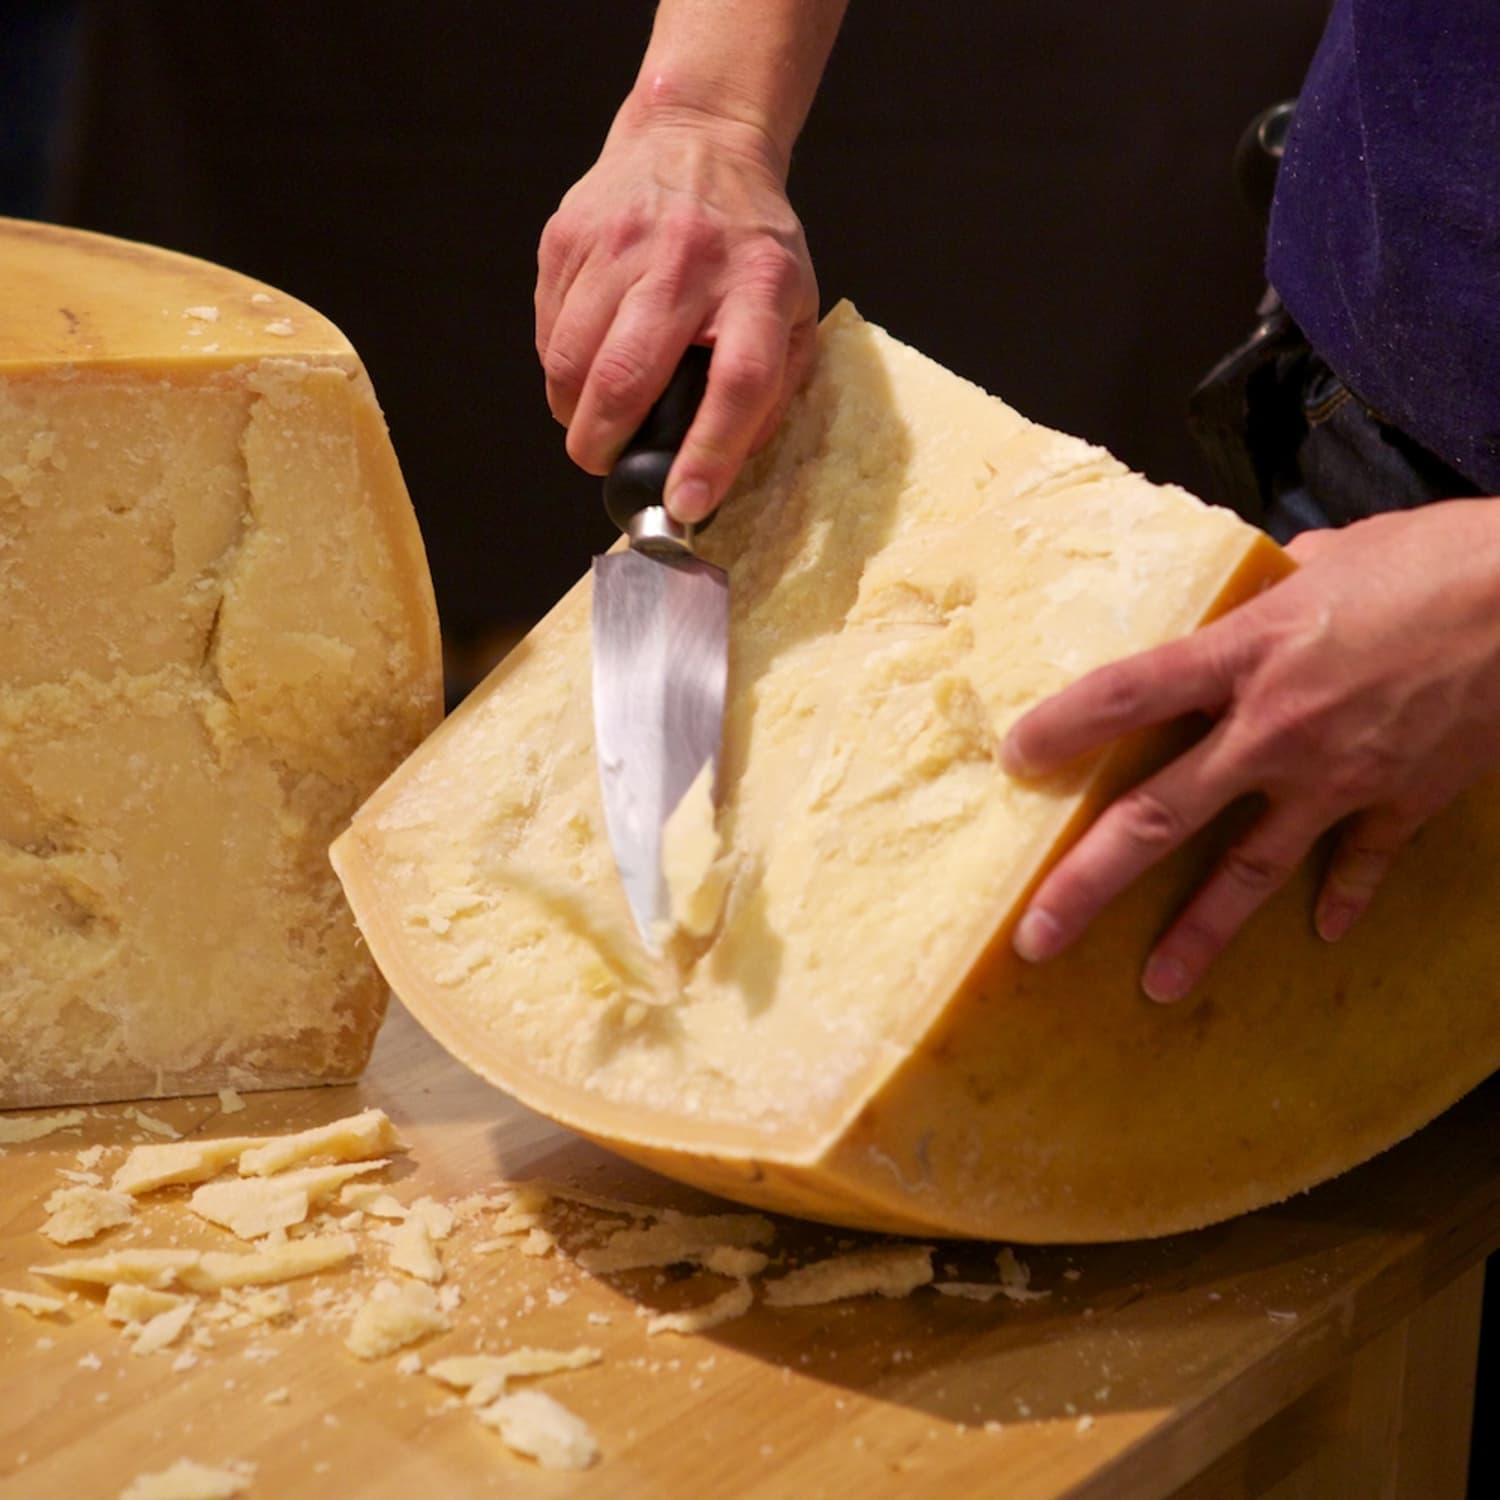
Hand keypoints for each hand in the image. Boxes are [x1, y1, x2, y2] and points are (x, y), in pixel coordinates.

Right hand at [535, 103, 818, 522]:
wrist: (697, 137)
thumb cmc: (750, 245)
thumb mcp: (793, 309)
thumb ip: (771, 389)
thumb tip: (719, 470)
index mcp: (758, 286)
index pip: (736, 384)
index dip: (709, 454)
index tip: (686, 504)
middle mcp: (686, 261)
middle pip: (626, 377)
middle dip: (604, 445)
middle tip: (608, 464)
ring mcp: (618, 243)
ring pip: (569, 362)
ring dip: (573, 413)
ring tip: (592, 421)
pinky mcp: (567, 236)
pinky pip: (547, 331)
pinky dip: (558, 368)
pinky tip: (582, 364)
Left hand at [1000, 500, 1499, 1000]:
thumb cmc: (1444, 556)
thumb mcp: (1340, 552)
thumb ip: (1285, 579)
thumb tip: (1275, 574)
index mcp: (1247, 652)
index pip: (1128, 694)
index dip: (1064, 727)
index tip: (1015, 759)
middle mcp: (1274, 729)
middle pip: (1160, 816)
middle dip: (1089, 883)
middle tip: (1036, 938)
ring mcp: (1337, 777)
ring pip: (1247, 870)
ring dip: (1198, 933)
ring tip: (1156, 985)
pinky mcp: (1402, 801)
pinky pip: (1360, 865)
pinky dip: (1342, 898)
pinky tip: (1322, 932)